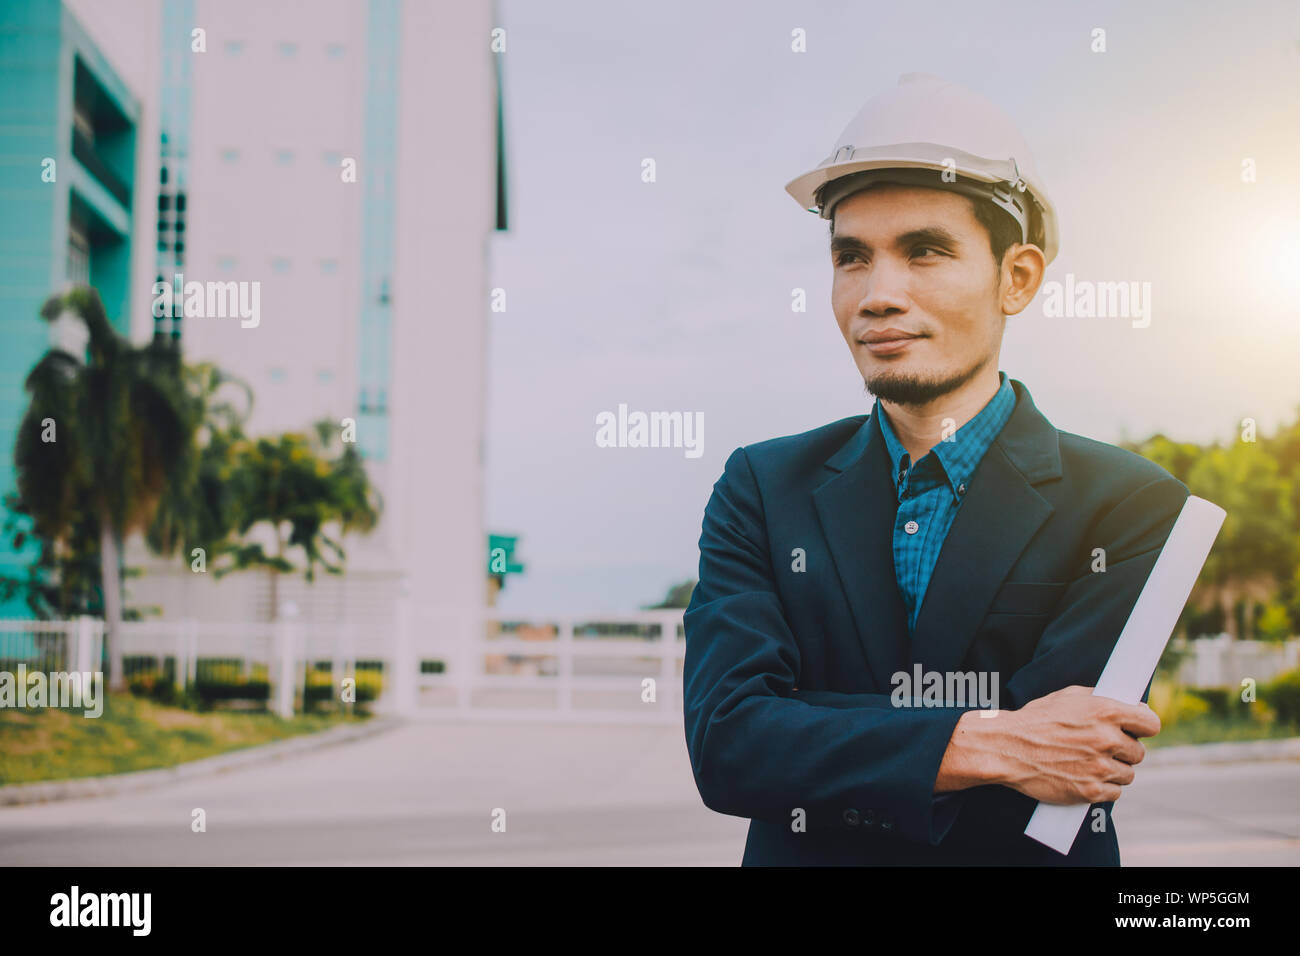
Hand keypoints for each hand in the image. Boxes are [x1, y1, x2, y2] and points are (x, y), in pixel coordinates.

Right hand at [992, 685, 1159, 804]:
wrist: (1005, 748)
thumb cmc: (1034, 720)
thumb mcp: (1067, 697)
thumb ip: (1100, 699)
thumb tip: (1128, 703)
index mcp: (1105, 712)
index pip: (1151, 723)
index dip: (1145, 726)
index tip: (1139, 729)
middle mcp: (1107, 740)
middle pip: (1139, 752)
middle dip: (1125, 751)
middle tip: (1106, 748)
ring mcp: (1100, 768)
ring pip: (1128, 774)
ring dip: (1114, 771)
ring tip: (1092, 764)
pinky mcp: (1090, 791)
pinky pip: (1115, 793)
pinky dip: (1104, 788)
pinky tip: (1087, 778)